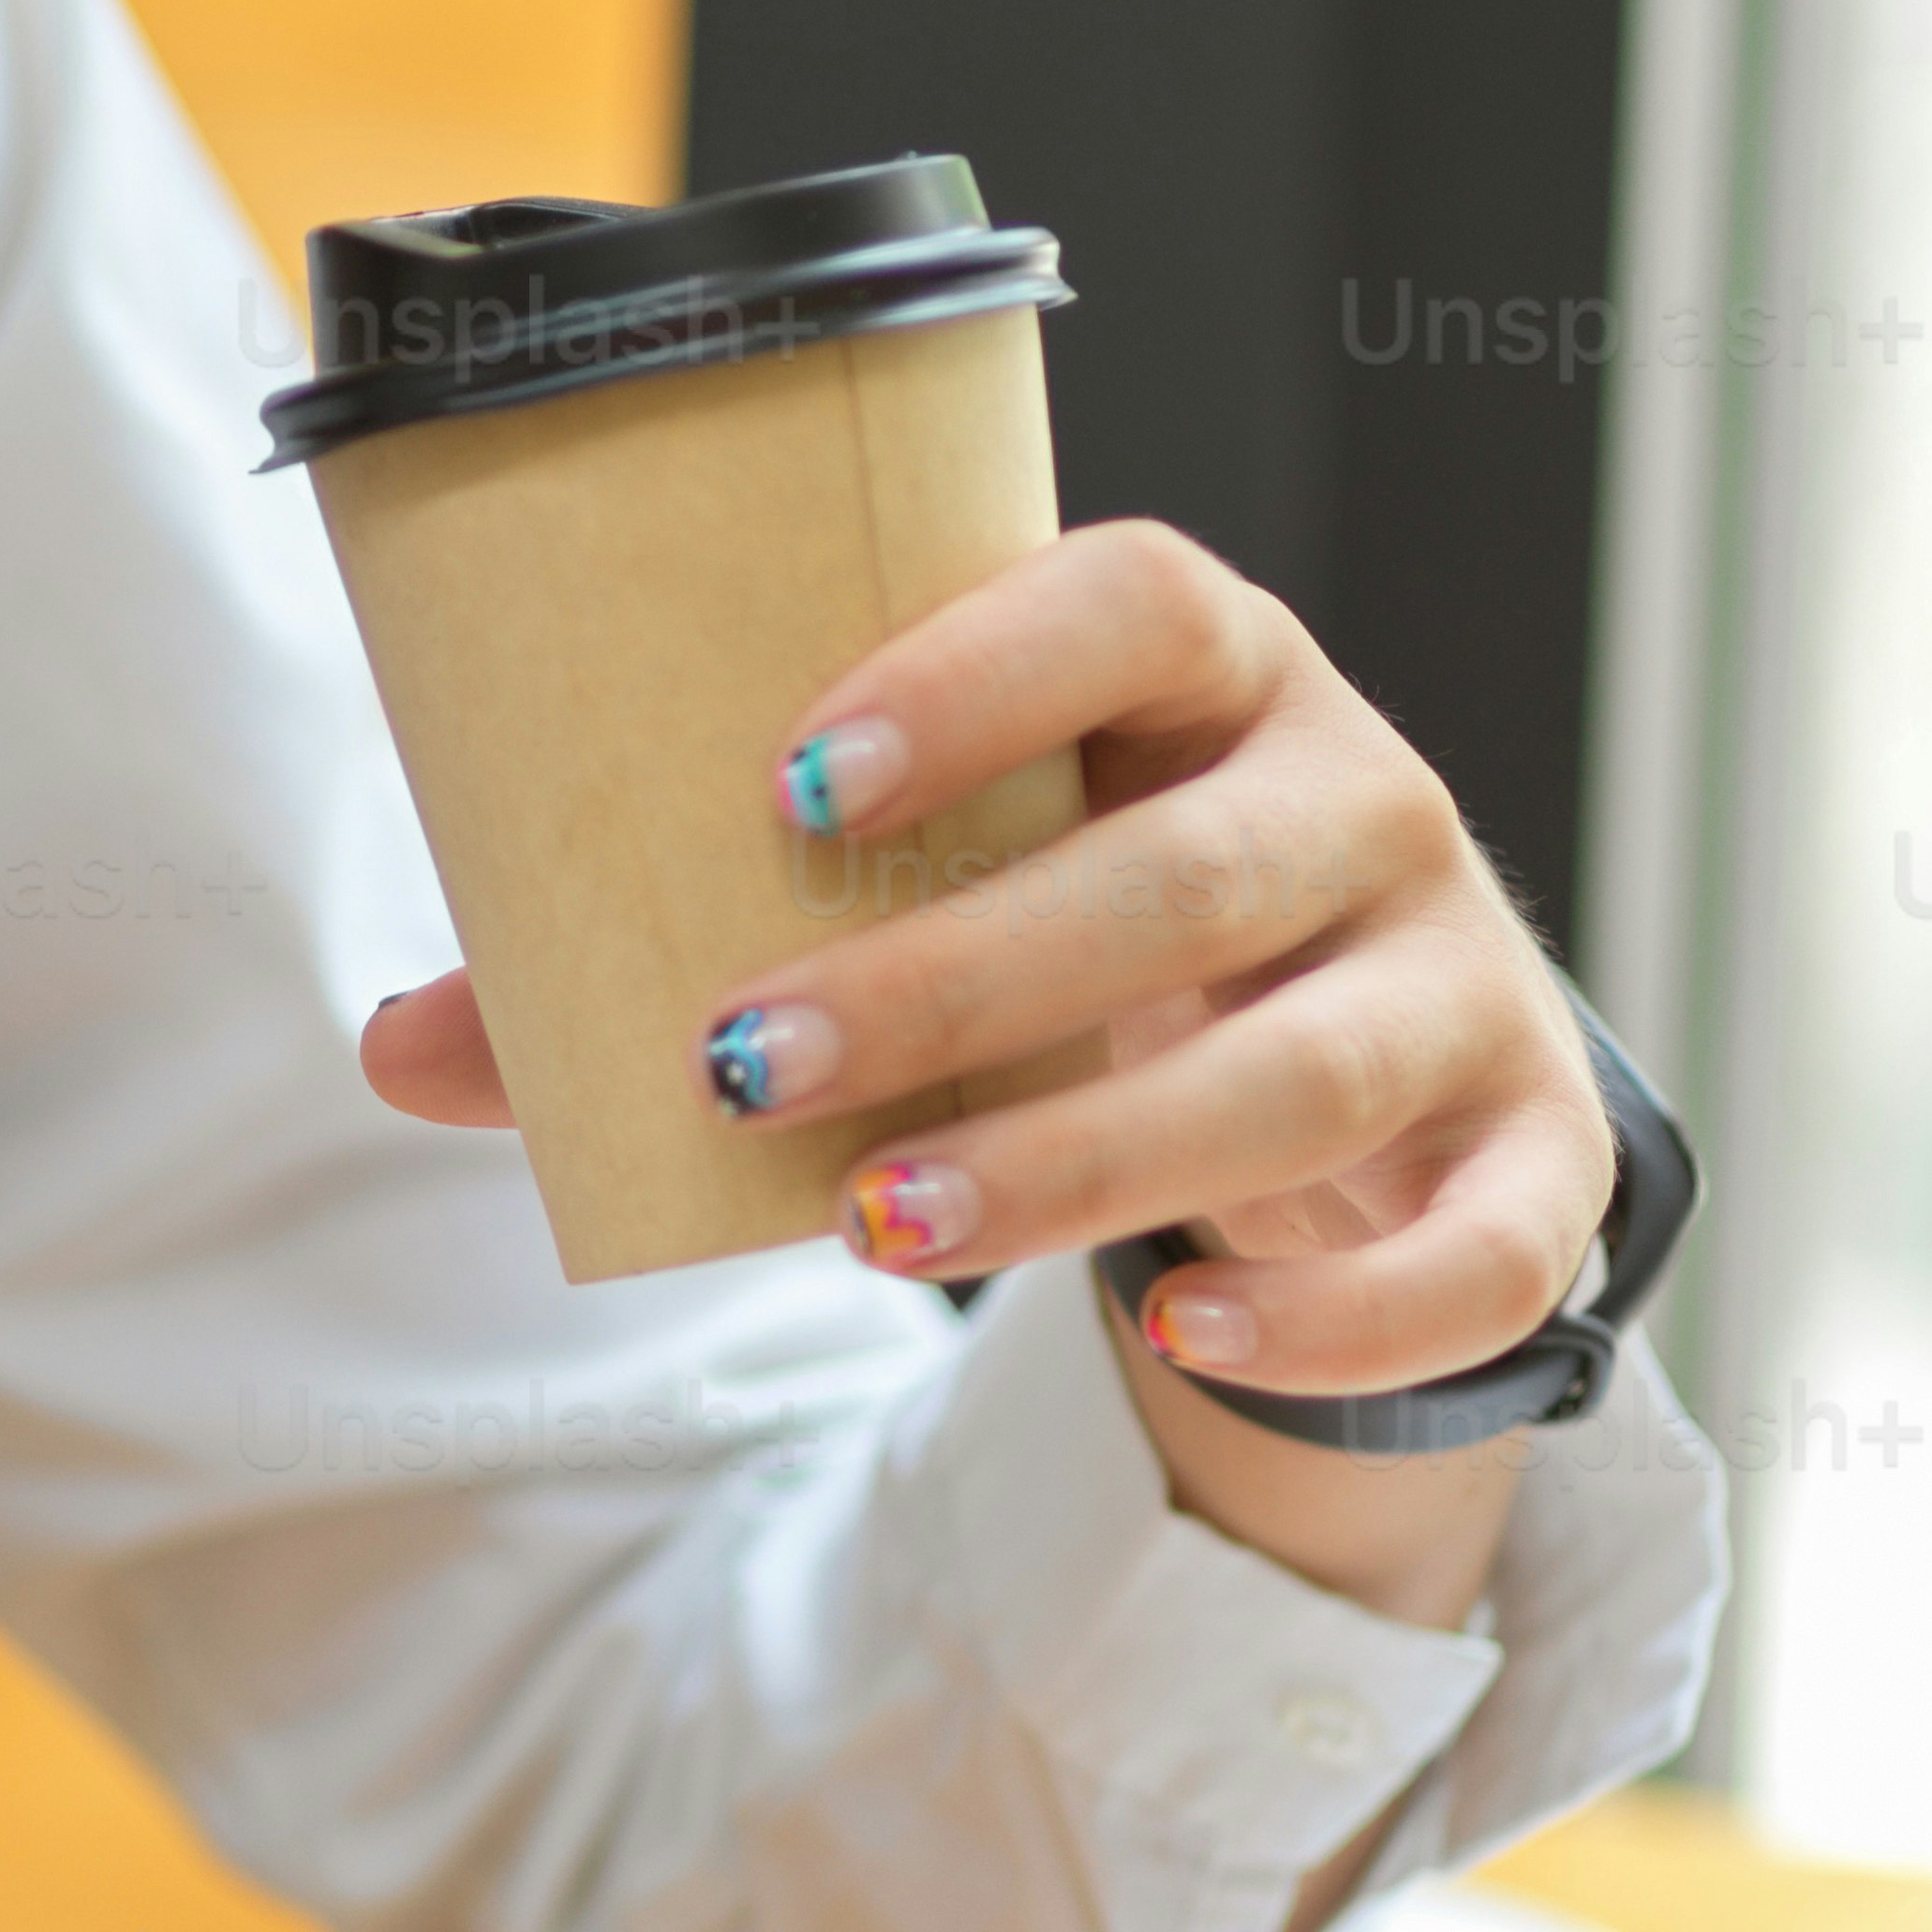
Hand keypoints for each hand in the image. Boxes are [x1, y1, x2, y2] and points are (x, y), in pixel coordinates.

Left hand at [359, 521, 1603, 1630]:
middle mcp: (1362, 795)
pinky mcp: (1533, 1155)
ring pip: (1299, 1073)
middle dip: (954, 978)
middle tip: (742, 1063)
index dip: (977, 667)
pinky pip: (1479, 1251)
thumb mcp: (920, 909)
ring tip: (876, 1229)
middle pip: (1182, 875)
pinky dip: (1338, 1311)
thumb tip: (399, 1040)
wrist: (1359, 1065)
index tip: (792, 778)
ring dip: (1077, 1158)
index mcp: (1206, 677)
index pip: (1131, 601)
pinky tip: (1182, 1331)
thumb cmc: (1087, 940)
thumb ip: (669, 957)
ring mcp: (1462, 978)